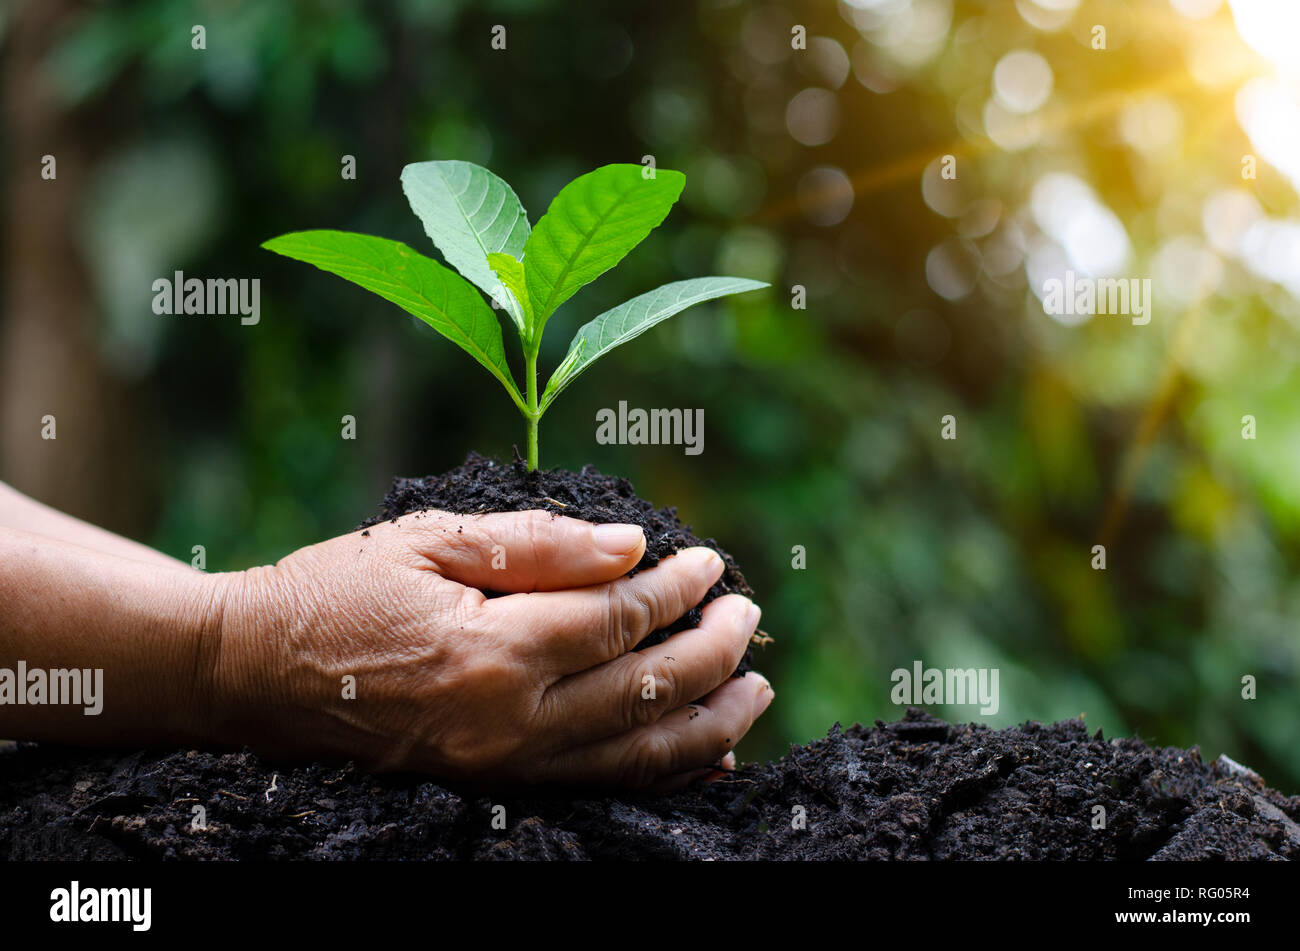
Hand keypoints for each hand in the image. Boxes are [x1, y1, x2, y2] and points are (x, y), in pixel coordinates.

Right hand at [208, 510, 772, 787]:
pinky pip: (597, 789)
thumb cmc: (337, 589)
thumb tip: (632, 546)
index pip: (617, 618)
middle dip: (711, 650)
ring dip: (708, 721)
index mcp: (491, 647)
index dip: (675, 589)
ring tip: (755, 689)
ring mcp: (500, 765)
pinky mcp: (491, 785)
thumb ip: (538, 543)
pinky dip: (660, 774)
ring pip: (634, 753)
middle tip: (749, 613)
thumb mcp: (429, 539)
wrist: (254, 672)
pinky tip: (704, 756)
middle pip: (643, 689)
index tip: (710, 562)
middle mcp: (506, 720)